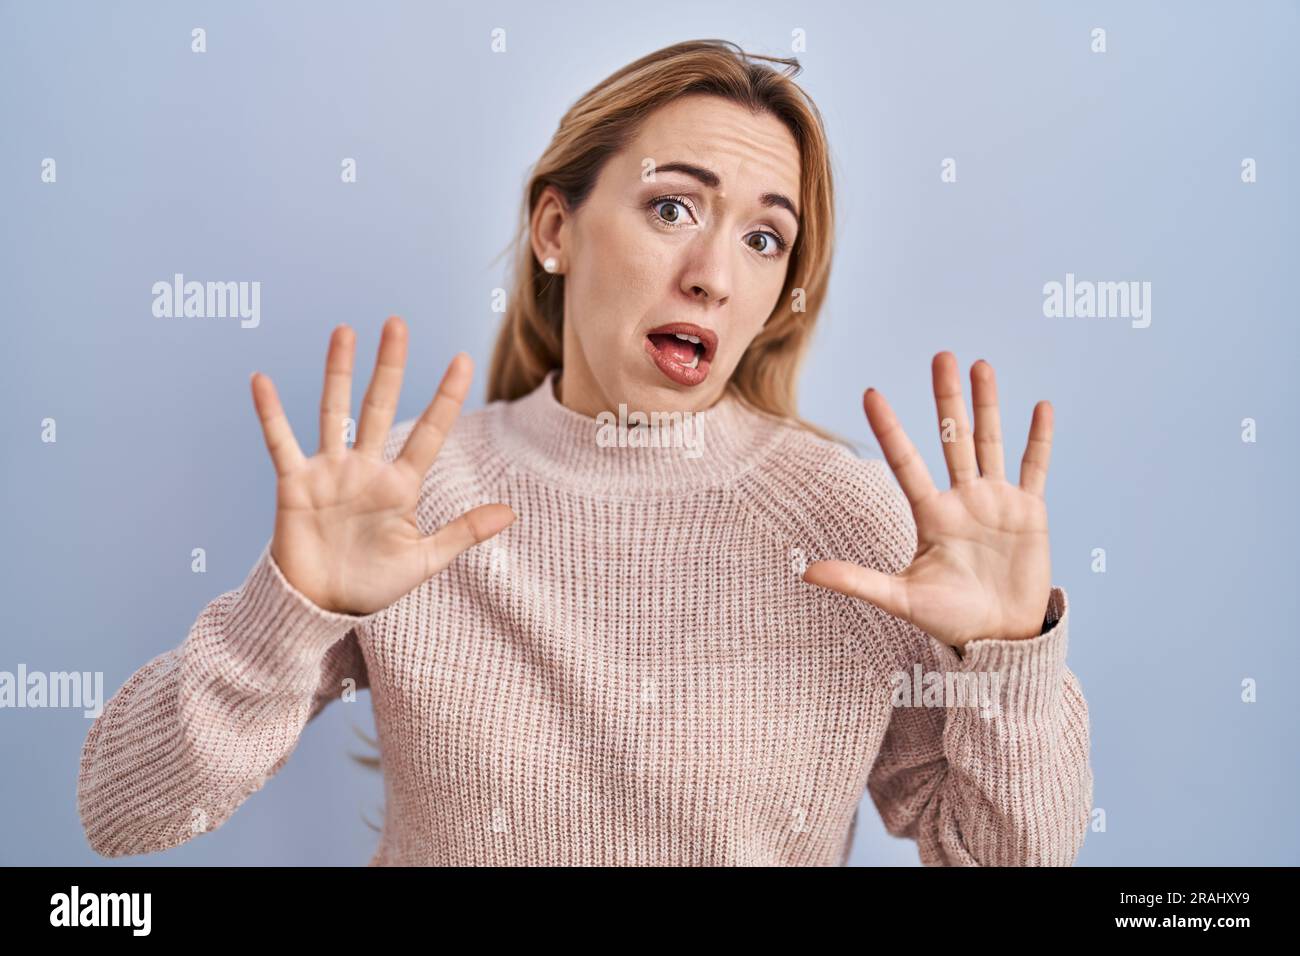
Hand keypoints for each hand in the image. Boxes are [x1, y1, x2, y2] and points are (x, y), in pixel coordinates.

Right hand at [250, 316, 515, 615]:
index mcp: (400, 485)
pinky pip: (280, 442)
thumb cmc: (373, 586)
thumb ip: (463, 532)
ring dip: (338, 372)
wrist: (321, 608)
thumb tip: (512, 512)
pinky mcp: (295, 484)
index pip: (429, 432)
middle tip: (397, 323)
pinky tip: (261, 381)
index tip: (462, 360)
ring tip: (345, 331)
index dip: (445, 397)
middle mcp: (365, 469)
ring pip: (334, 411)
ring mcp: (329, 472)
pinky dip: (270, 413)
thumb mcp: (424, 561)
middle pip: (380, 405)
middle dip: (390, 366)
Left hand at [802, 352, 1051, 647]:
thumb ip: (857, 580)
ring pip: (989, 442)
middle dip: (946, 398)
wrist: (1000, 639)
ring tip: (980, 365)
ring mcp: (996, 502)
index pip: (906, 461)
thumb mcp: (901, 598)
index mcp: (931, 515)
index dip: (890, 428)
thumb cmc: (950, 621)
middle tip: (940, 355)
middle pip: (951, 438)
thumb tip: (805, 573)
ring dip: (987, 405)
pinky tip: (1040, 406)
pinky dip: (1038, 439)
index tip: (870, 393)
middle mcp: (962, 499)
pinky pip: (1034, 468)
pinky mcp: (1029, 512)